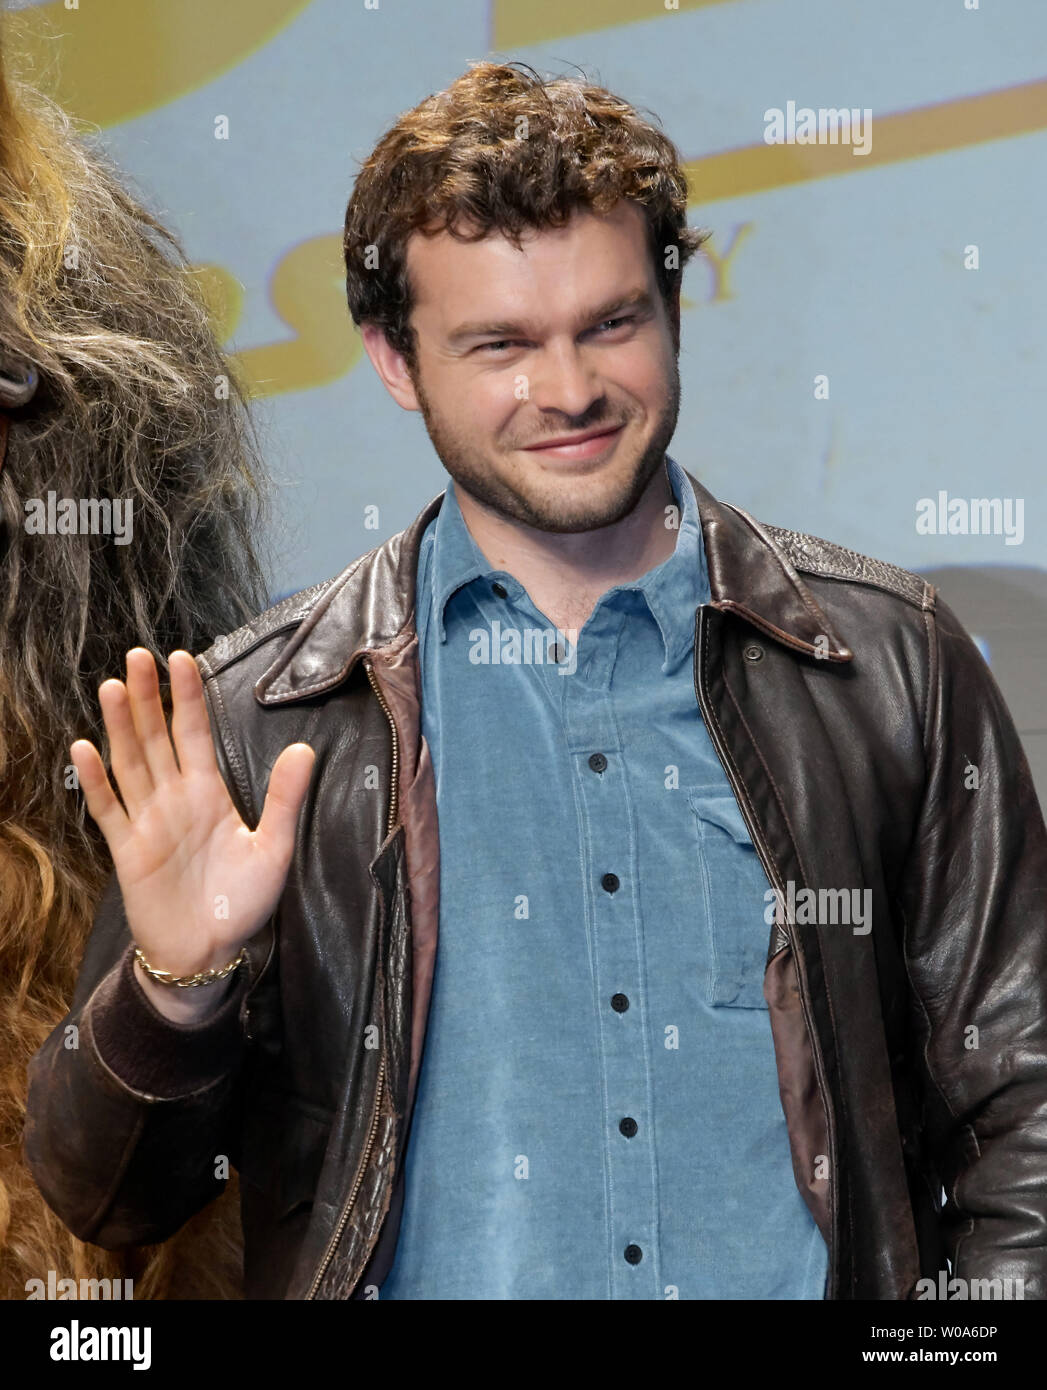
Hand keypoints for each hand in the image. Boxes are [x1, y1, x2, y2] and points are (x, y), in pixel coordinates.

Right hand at [72, 648, 313, 1018]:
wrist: (209, 953)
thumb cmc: (242, 903)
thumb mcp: (274, 848)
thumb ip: (284, 799)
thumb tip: (305, 750)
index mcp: (210, 794)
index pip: (196, 734)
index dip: (189, 697)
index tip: (183, 658)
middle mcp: (175, 800)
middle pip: (157, 738)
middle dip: (149, 697)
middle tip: (138, 655)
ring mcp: (148, 822)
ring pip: (130, 764)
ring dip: (121, 727)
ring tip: (113, 687)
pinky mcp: (127, 850)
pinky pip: (108, 810)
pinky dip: (95, 781)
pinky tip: (85, 749)